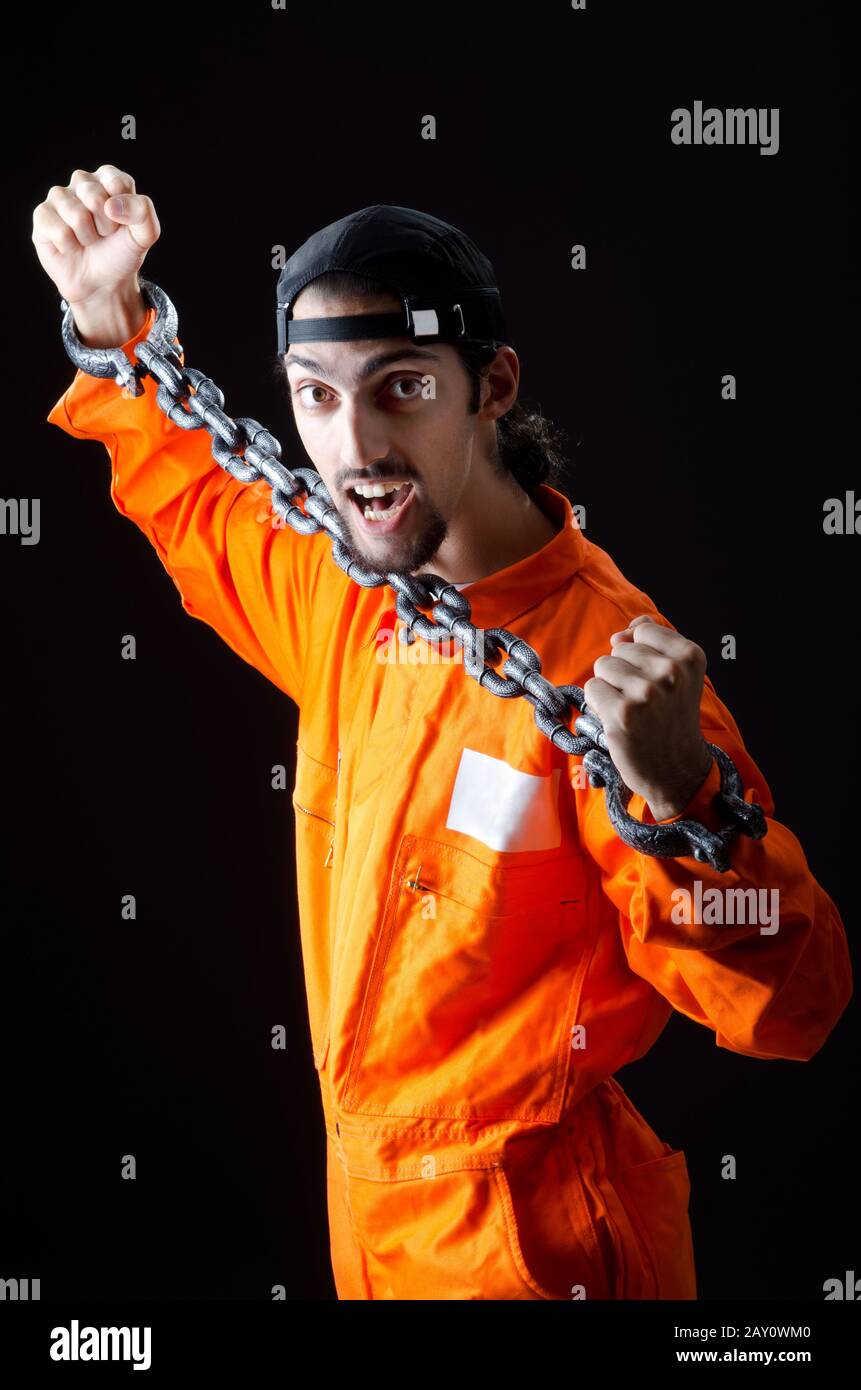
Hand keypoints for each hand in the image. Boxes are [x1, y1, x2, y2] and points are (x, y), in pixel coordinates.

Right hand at [32, 163, 159, 311]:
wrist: (103, 282)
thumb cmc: (121, 253)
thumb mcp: (145, 234)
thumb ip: (143, 211)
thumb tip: (110, 205)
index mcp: (108, 178)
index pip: (116, 183)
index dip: (123, 212)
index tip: (122, 224)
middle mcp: (82, 182)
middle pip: (94, 197)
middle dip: (105, 226)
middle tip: (104, 235)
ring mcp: (59, 196)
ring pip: (76, 215)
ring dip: (87, 237)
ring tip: (88, 241)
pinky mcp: (42, 215)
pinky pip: (58, 230)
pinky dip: (70, 246)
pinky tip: (70, 246)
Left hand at [583, 615, 712, 819]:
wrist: (677, 770)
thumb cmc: (672, 720)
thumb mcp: (679, 676)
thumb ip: (654, 643)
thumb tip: (622, 633)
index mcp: (689, 656)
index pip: (643, 630)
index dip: (639, 654)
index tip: (654, 679)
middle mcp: (671, 671)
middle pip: (620, 649)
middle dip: (623, 672)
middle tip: (644, 702)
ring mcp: (646, 692)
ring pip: (603, 666)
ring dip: (609, 687)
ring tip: (631, 709)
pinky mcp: (622, 712)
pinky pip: (592, 688)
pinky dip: (598, 704)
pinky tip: (618, 720)